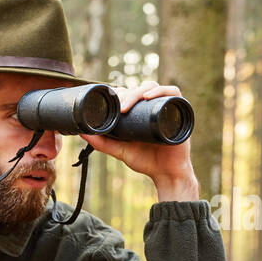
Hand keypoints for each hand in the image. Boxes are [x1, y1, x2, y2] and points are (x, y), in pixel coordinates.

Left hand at [80, 80, 199, 200]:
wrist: (166, 173)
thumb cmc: (146, 161)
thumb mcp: (120, 150)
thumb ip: (102, 143)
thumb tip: (81, 132)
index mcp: (141, 111)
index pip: (130, 92)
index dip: (119, 92)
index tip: (108, 100)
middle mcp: (154, 106)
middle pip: (140, 88)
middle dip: (127, 94)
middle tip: (118, 106)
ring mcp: (166, 107)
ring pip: (153, 87)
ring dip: (138, 92)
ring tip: (128, 105)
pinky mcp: (180, 111)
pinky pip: (173, 93)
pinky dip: (161, 91)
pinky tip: (148, 97)